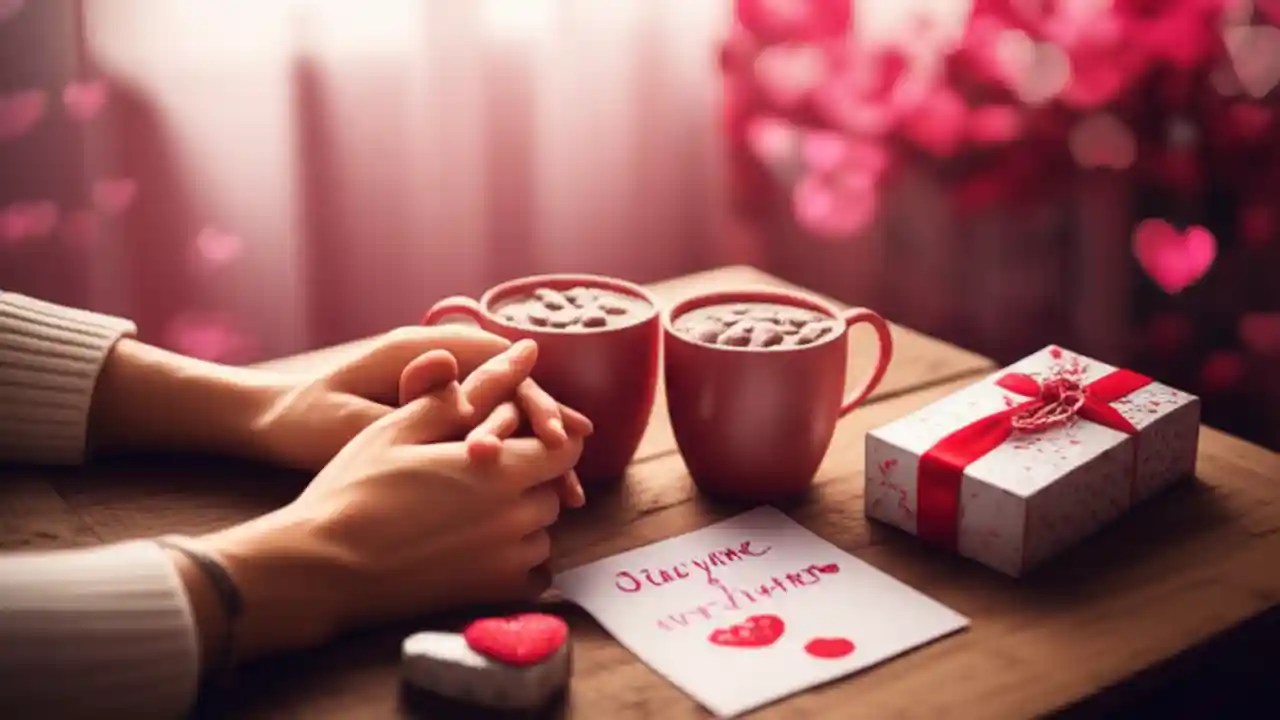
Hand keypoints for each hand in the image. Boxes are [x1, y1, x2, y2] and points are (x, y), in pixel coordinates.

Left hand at [89, 326, 591, 469]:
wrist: (272, 423)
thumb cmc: (305, 419)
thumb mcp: (352, 412)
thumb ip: (405, 393)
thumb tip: (451, 363)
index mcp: (423, 349)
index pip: (498, 367)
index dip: (535, 402)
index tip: (562, 437)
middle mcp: (439, 360)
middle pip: (510, 391)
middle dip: (546, 429)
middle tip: (575, 467)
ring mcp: (440, 386)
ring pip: (505, 412)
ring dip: (535, 447)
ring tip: (568, 486)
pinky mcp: (437, 412)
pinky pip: (487, 429)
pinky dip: (513, 456)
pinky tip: (532, 488)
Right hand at [183, 340, 582, 661]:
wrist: (322, 566)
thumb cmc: (356, 489)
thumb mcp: (405, 427)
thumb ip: (474, 391)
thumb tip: (524, 353)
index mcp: (501, 469)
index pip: (566, 447)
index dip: (543, 437)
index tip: (511, 438)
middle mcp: (516, 517)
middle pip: (551, 489)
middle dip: (527, 477)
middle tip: (475, 473)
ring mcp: (506, 561)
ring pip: (542, 532)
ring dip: (520, 519)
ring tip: (468, 510)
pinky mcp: (491, 593)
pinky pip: (531, 574)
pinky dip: (515, 560)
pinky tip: (475, 547)